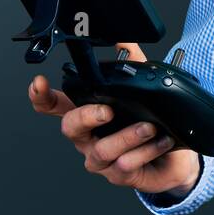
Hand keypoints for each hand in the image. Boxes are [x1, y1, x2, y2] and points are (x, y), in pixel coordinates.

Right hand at [27, 42, 200, 197]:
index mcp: (88, 113)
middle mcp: (88, 137)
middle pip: (70, 128)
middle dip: (87, 117)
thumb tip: (123, 40)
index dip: (41, 96)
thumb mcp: (143, 91)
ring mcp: (101, 158)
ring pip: (101, 149)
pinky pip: (124, 165)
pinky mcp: (118, 175)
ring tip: (149, 127)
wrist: (174, 159)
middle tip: (107, 111)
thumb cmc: (153, 123)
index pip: (55, 105)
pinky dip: (145, 151)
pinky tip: (161, 141)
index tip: (39, 83)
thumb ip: (132, 64)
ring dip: (126, 136)